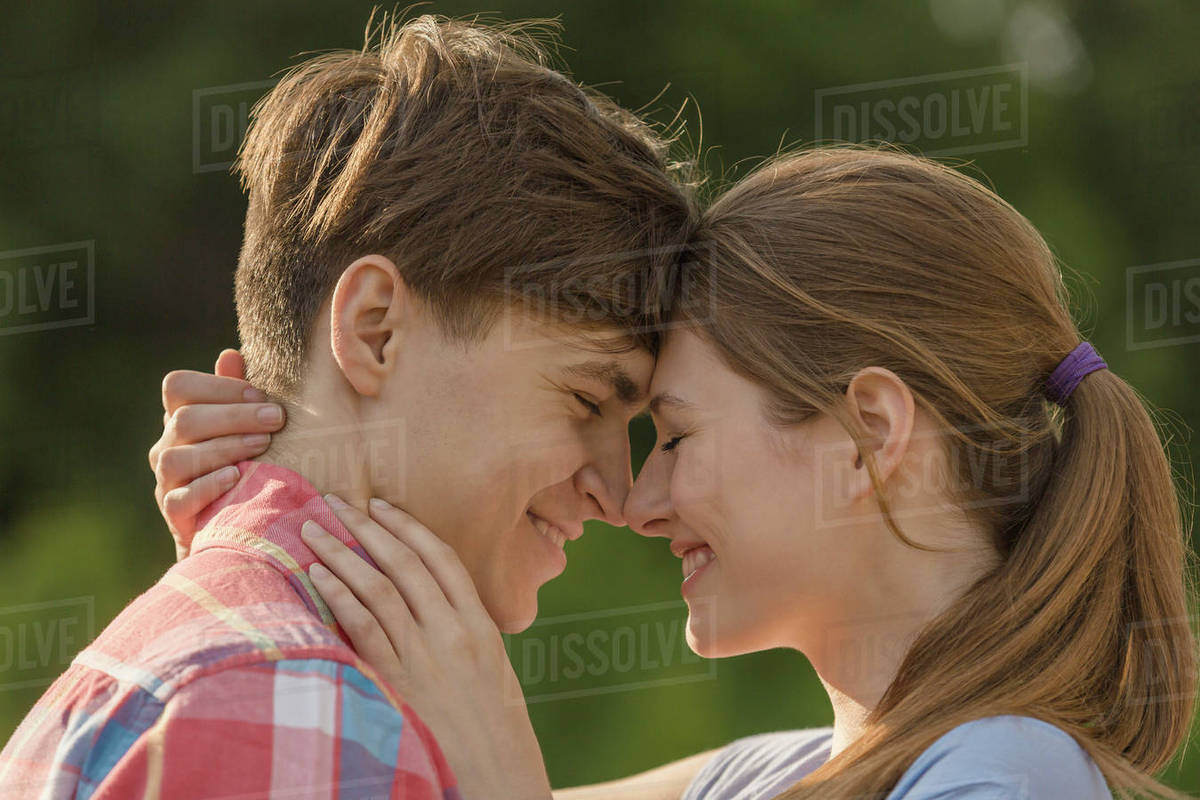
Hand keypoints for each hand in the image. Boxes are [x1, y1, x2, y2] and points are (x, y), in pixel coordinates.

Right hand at [148, 349, 284, 559]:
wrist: (235, 526)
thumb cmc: (246, 464)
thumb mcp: (245, 428)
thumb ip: (237, 394)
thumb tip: (230, 354)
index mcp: (180, 417)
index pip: (179, 386)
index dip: (218, 386)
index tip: (261, 394)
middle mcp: (166, 445)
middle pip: (185, 419)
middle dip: (235, 415)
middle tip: (276, 419)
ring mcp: (166, 480)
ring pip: (178, 457)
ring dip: (225, 447)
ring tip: (263, 445)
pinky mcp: (173, 513)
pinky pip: (180, 498)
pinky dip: (209, 485)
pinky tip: (237, 477)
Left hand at [301, 496, 551, 799]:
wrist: (492, 771)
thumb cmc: (491, 724)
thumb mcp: (489, 666)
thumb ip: (461, 629)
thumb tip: (425, 599)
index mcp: (479, 624)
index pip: (441, 558)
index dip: (408, 527)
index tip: (381, 504)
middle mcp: (451, 632)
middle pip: (404, 564)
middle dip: (367, 528)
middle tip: (337, 501)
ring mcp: (422, 655)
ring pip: (378, 589)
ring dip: (342, 555)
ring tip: (314, 530)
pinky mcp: (394, 680)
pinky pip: (361, 628)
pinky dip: (338, 596)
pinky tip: (317, 577)